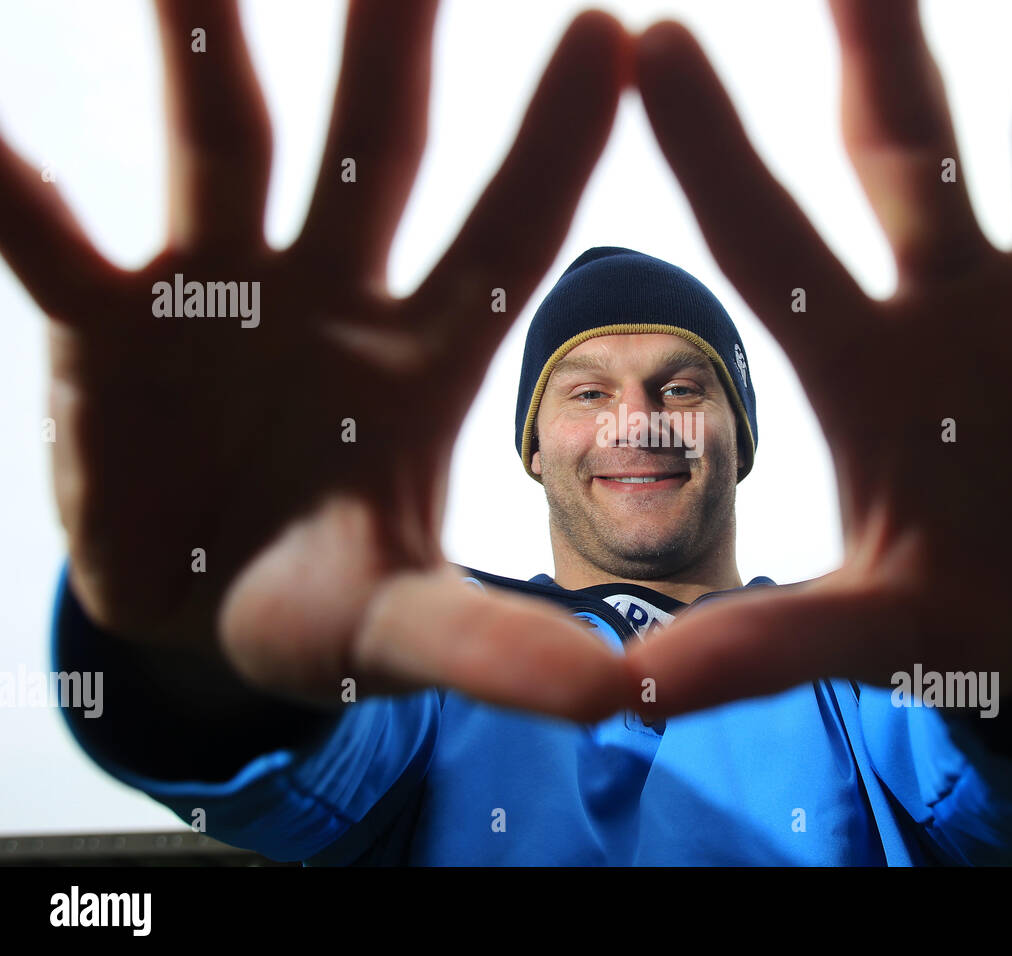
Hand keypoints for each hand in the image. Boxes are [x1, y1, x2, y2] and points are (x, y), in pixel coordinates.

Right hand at [1, 0, 636, 719]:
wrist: (198, 614)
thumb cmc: (318, 608)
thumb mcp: (404, 629)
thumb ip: (496, 649)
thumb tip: (615, 696)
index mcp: (420, 360)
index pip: (507, 239)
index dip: (554, 145)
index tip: (609, 32)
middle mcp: (331, 298)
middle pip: (377, 148)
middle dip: (394, 41)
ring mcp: (217, 295)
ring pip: (223, 143)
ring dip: (206, 45)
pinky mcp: (102, 325)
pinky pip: (51, 246)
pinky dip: (14, 198)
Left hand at [625, 0, 1011, 716]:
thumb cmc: (962, 609)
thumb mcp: (873, 632)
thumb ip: (774, 646)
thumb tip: (637, 692)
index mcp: (871, 371)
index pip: (774, 248)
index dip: (716, 155)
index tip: (652, 41)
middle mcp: (957, 307)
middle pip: (907, 153)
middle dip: (879, 46)